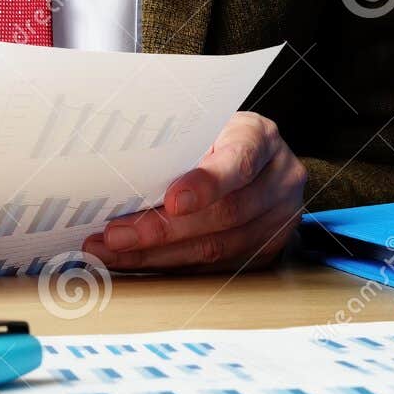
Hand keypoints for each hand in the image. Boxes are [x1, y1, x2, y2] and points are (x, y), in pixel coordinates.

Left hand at [82, 112, 305, 272]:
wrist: (257, 159)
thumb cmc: (218, 137)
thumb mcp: (204, 125)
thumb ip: (177, 146)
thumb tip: (120, 173)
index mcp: (261, 138)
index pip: (238, 162)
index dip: (206, 184)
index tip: (172, 201)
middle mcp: (279, 180)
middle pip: (224, 215)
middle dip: (163, 230)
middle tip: (117, 236)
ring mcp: (278, 220)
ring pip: (217, 249)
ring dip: (159, 256)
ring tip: (114, 254)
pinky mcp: (267, 251)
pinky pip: (216, 267)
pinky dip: (173, 266)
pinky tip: (139, 262)